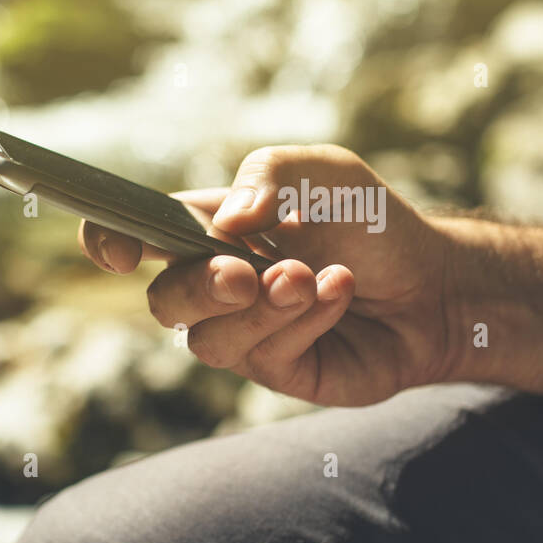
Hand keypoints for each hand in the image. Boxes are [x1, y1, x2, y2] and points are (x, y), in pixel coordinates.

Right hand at [78, 145, 453, 405]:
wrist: (434, 283)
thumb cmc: (371, 222)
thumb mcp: (325, 172)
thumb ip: (269, 176)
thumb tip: (227, 223)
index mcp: (210, 228)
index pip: (136, 233)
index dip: (108, 240)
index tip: (118, 252)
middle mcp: (218, 285)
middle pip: (164, 301)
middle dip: (199, 288)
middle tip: (247, 274)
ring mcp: (246, 333)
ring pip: (209, 340)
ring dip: (263, 308)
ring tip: (313, 278)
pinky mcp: (280, 370)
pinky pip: (266, 356)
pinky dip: (305, 318)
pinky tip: (340, 291)